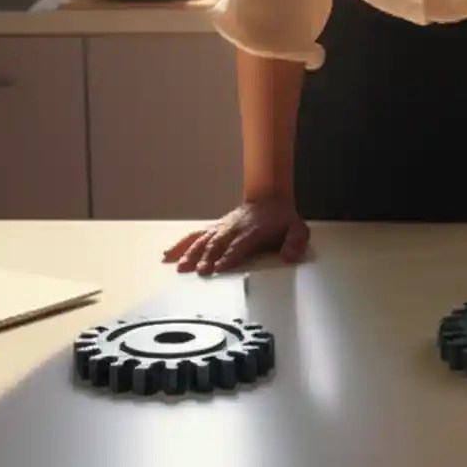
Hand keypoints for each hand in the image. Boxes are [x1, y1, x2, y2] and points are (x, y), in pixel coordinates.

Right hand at [161, 197, 309, 275]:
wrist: (269, 196)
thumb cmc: (282, 217)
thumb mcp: (298, 228)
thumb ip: (296, 242)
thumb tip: (290, 256)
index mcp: (253, 231)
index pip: (239, 246)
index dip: (229, 256)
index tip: (218, 268)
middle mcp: (234, 229)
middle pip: (218, 244)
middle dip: (207, 257)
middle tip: (199, 270)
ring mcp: (222, 227)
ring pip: (203, 239)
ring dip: (191, 253)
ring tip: (180, 267)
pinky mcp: (214, 227)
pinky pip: (195, 235)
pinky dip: (181, 244)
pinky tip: (168, 255)